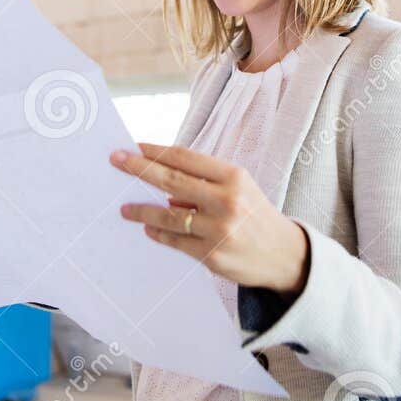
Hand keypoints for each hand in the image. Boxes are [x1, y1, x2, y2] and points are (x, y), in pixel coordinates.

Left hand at [111, 142, 308, 295]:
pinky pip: (176, 241)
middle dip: (139, 169)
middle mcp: (227, 200)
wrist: (284, 255)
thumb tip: (164, 185)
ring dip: (142, 209)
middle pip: (171, 180)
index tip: (134, 146)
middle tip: (116, 160)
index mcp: (233, 176)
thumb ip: (205, 183)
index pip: (185, 158)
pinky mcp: (212, 254)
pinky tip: (147, 228)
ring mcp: (219, 229)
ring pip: (169, 215)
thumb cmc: (256, 215)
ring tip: (124, 208)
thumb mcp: (240, 189)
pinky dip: (159, 233)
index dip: (156, 151)